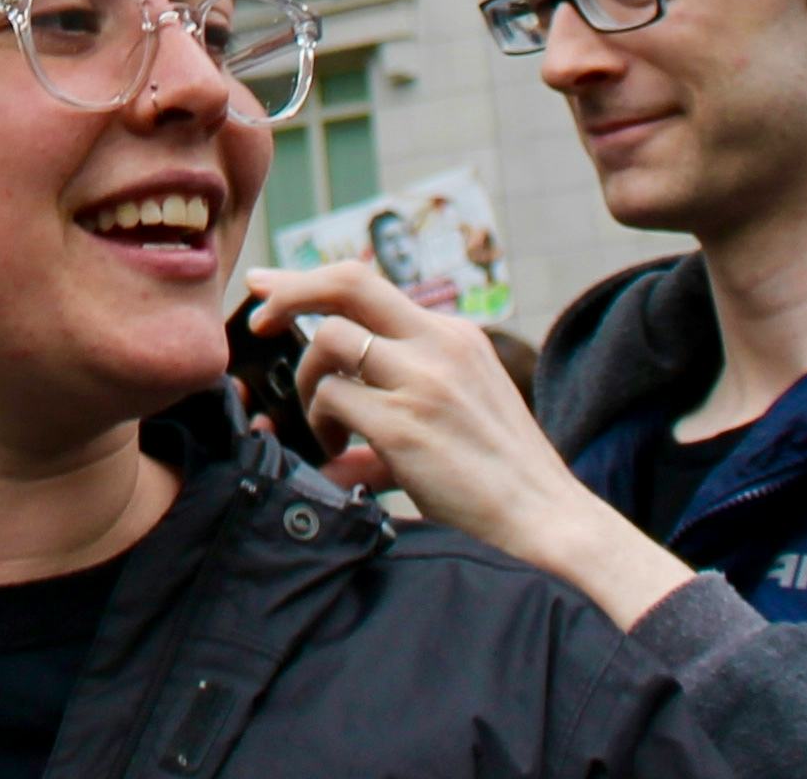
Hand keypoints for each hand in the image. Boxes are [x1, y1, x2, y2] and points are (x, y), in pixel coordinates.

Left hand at [247, 262, 692, 630]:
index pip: (368, 285)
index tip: (268, 287)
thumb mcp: (456, 421)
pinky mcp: (405, 424)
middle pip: (347, 282)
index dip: (309, 279)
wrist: (550, 525)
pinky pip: (333, 401)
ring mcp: (423, 381)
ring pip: (328, 343)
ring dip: (307, 383)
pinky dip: (323, 425)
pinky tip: (342, 457)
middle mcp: (439, 345)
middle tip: (256, 318)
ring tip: (327, 428)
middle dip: (289, 290)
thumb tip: (335, 455)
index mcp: (454, 338)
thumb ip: (395, 417)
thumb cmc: (501, 484)